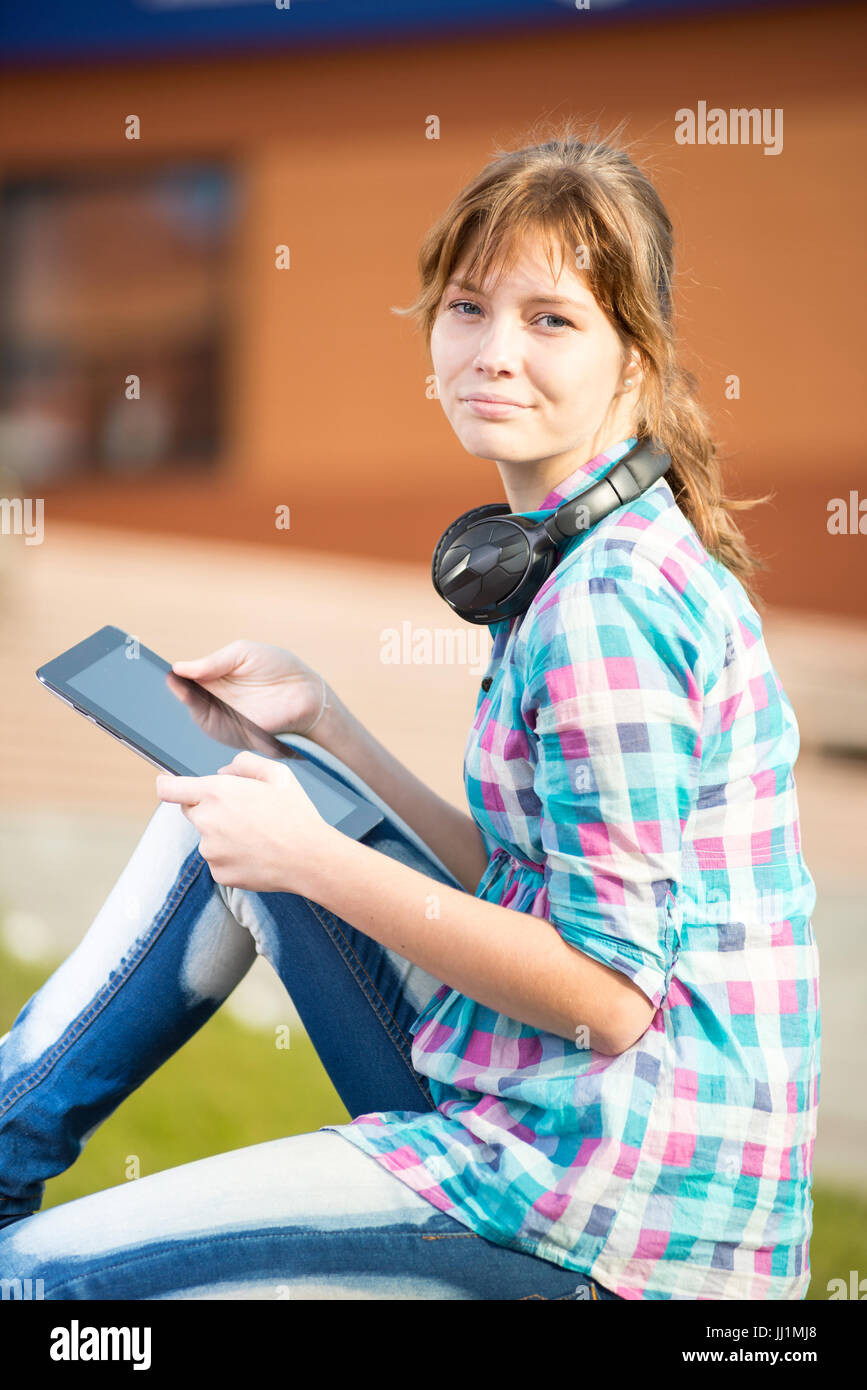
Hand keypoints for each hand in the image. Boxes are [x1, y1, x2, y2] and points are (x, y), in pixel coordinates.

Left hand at [155, 750, 333, 893]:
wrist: (309, 857)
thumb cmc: (295, 814)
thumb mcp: (277, 774)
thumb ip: (244, 763)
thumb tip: (223, 771)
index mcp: (217, 792)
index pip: (168, 788)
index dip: (166, 784)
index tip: (170, 784)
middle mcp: (207, 821)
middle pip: (191, 811)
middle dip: (208, 808)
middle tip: (242, 812)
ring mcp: (211, 851)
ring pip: (208, 838)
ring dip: (223, 835)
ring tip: (258, 836)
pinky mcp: (219, 873)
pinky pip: (219, 861)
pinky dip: (233, 857)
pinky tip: (257, 854)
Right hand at [168, 639, 330, 738]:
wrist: (307, 694)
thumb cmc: (279, 669)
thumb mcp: (243, 653)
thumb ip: (212, 661)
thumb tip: (179, 667)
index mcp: (215, 676)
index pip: (186, 675)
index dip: (171, 672)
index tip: (154, 665)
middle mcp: (214, 697)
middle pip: (182, 693)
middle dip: (169, 687)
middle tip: (159, 676)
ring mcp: (220, 715)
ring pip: (191, 708)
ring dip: (181, 697)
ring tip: (176, 683)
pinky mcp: (229, 731)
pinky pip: (207, 724)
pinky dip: (197, 712)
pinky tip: (190, 697)